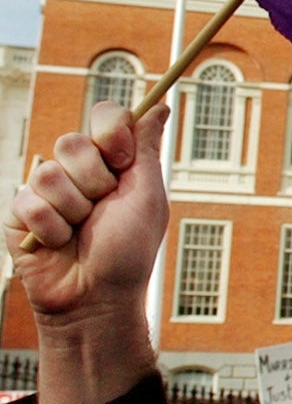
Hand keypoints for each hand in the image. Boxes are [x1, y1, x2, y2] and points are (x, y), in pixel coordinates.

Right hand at [3, 103, 167, 403]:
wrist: (97, 297)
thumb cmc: (128, 251)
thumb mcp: (147, 197)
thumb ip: (146, 150)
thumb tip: (160, 106)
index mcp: (111, 162)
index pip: (104, 116)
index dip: (112, 132)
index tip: (122, 159)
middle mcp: (76, 171)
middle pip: (72, 141)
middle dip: (95, 180)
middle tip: (102, 209)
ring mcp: (45, 191)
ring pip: (48, 171)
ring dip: (73, 209)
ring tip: (81, 231)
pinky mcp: (19, 213)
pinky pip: (29, 201)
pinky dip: (52, 227)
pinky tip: (59, 243)